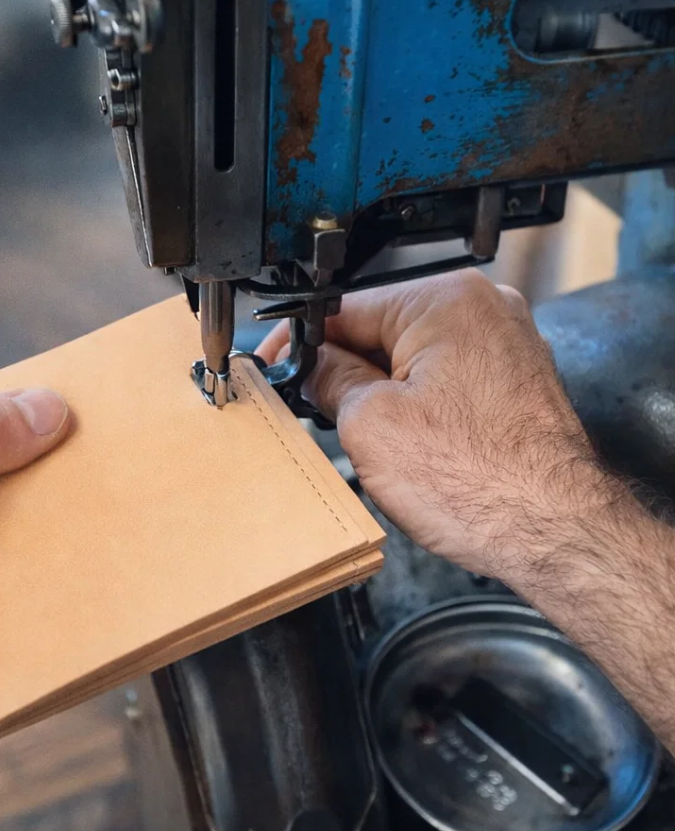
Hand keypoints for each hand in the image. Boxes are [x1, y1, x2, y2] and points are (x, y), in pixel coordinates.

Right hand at [258, 270, 599, 583]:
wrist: (555, 530)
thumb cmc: (484, 482)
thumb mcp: (369, 426)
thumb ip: (329, 381)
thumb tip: (311, 367)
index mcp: (445, 299)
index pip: (344, 309)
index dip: (299, 342)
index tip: (275, 367)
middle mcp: (483, 310)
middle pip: (382, 332)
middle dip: (346, 373)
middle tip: (322, 416)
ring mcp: (506, 346)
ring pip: (414, 361)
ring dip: (384, 396)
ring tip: (382, 445)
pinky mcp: (517, 383)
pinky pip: (448, 382)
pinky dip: (422, 409)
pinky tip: (418, 450)